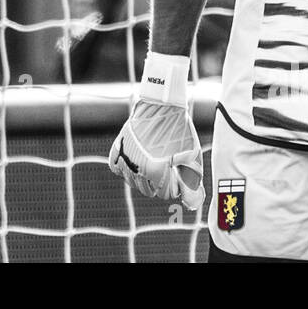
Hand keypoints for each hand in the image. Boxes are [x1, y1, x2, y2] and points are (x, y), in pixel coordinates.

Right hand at [109, 52, 203, 209]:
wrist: (163, 104)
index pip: (164, 194)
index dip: (173, 187)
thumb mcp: (191, 156)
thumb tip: (191, 204)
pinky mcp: (118, 146)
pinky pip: (116, 167)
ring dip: (143, 177)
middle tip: (167, 170)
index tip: (177, 176)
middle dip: (159, 184)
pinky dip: (123, 168)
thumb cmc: (180, 130)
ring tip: (154, 164)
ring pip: (131, 181)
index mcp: (157, 171)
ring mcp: (126, 156)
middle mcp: (138, 166)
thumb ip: (191, 182)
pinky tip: (135, 161)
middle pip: (147, 190)